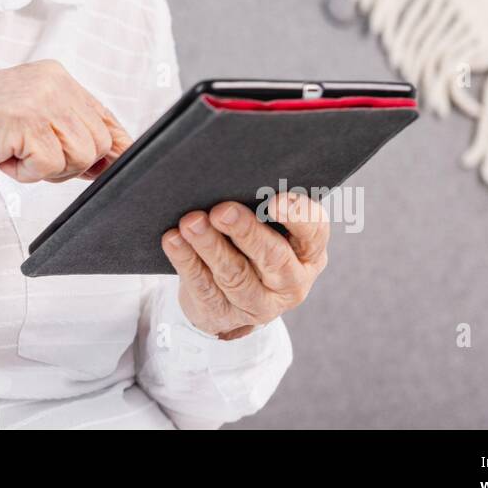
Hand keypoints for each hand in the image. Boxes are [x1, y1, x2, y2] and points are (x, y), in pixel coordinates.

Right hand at [0, 59, 131, 183]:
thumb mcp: (36, 117)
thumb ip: (73, 130)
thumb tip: (116, 157)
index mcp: (59, 78)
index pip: (105, 117)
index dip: (111, 148)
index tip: (107, 166)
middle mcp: (55, 84)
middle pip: (98, 144)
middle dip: (72, 164)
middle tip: (37, 158)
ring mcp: (43, 102)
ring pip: (80, 157)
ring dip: (49, 169)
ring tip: (20, 154)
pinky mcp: (28, 124)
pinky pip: (49, 166)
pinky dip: (28, 173)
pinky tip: (8, 156)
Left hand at [161, 191, 329, 339]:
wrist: (229, 299)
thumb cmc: (251, 245)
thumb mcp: (268, 228)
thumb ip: (259, 205)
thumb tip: (233, 172)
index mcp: (309, 252)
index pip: (314, 231)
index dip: (298, 216)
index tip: (275, 201)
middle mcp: (291, 282)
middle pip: (273, 257)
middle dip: (246, 232)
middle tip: (222, 210)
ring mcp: (258, 304)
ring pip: (234, 274)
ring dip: (210, 245)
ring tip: (191, 222)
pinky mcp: (224, 314)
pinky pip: (203, 287)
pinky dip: (186, 261)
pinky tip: (174, 240)